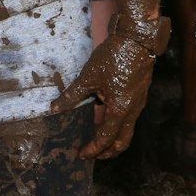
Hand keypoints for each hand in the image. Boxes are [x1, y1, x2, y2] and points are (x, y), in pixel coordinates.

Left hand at [64, 34, 159, 159]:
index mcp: (120, 110)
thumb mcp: (89, 76)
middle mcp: (132, 111)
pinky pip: (129, 118)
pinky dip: (118, 125)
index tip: (83, 154)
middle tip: (93, 155)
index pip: (105, 138)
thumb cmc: (114, 57)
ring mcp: (138, 103)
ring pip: (127, 130)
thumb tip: (55, 108)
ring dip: (114, 139)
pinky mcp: (139, 95)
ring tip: (99, 140)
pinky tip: (106, 116)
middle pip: (122, 141)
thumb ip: (72, 95)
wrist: (138, 40)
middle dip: (108, 152)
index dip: (94, 148)